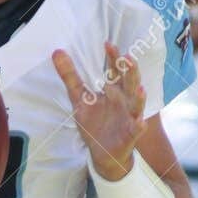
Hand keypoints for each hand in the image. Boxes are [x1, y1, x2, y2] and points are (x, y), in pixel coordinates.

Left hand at [52, 40, 144, 180]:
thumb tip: (57, 52)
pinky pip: (136, 130)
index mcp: (114, 90)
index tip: (107, 44)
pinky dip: (139, 126)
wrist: (102, 153)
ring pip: (137, 104)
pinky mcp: (130, 135)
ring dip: (140, 97)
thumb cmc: (94, 123)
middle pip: (130, 83)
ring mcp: (129, 117)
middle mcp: (124, 101)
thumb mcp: (79, 99)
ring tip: (141, 89)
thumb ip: (70, 76)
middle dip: (130, 72)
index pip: (115, 71)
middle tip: (127, 58)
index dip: (113, 58)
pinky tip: (139, 122)